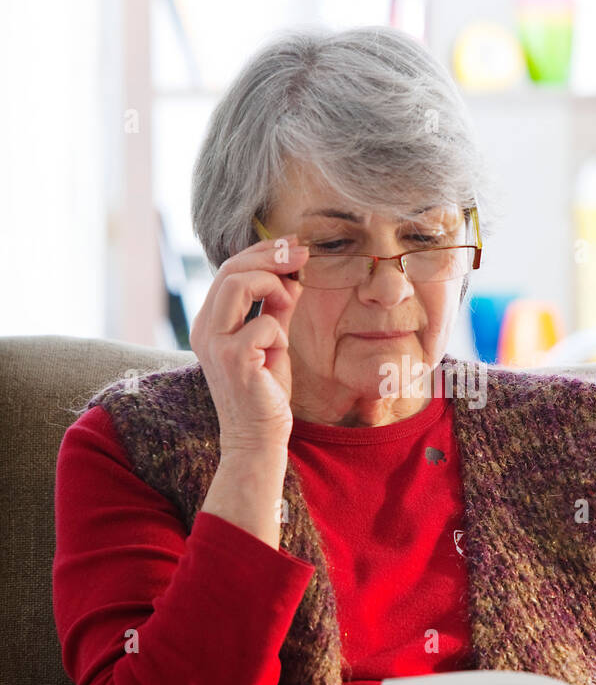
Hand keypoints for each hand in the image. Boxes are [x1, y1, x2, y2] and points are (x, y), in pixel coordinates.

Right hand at [189, 236, 308, 454]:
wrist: (258, 438)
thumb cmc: (264, 392)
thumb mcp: (272, 340)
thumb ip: (277, 308)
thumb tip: (292, 276)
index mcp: (209, 321)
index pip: (229, 270)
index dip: (262, 251)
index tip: (293, 246)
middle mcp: (204, 329)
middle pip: (231, 269)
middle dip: (271, 255)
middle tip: (302, 254)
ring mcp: (214, 344)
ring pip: (239, 285)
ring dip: (273, 284)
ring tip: (289, 302)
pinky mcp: (233, 360)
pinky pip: (264, 324)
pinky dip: (279, 333)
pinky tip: (278, 353)